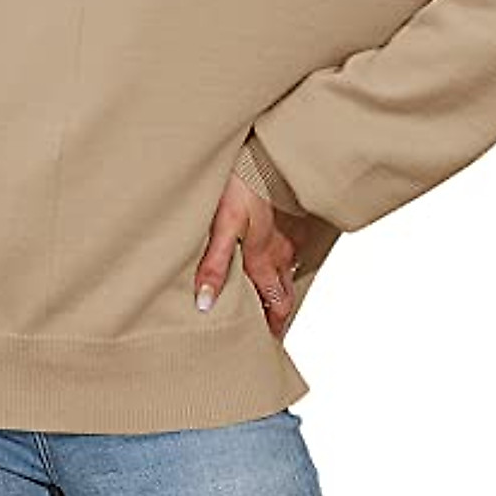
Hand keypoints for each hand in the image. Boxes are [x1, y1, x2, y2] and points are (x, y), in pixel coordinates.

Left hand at [194, 170, 310, 338]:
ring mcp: (290, 234)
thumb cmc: (243, 186)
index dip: (273, 326)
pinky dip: (282, 258)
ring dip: (280, 284)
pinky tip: (271, 253)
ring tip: (266, 295)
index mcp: (265, 260)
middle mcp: (282, 252)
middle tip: (268, 327)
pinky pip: (291, 245)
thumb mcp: (222, 227)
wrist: (268, 153)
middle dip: (278, 311)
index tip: (269, 342)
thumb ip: (214, 265)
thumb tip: (204, 304)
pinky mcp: (290, 215)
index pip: (275, 304)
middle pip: (285, 291)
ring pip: (288, 268)